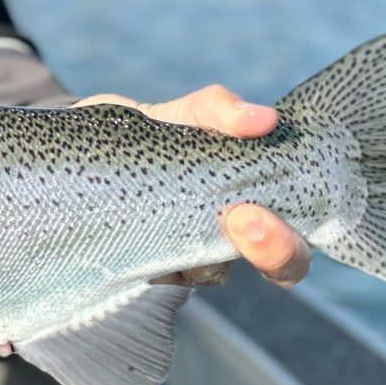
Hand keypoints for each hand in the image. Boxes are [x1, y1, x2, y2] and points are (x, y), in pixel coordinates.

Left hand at [73, 84, 310, 288]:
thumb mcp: (186, 111)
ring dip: (202, 256)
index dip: (289, 243)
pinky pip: (161, 275)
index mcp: (257, 202)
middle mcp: (232, 237)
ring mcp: (191, 256)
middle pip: (278, 268)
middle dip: (271, 253)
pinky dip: (153, 258)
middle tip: (239, 219)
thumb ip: (220, 109)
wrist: (88, 145)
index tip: (255, 213)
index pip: (297, 240)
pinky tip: (132, 233)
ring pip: (212, 274)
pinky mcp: (148, 265)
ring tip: (167, 218)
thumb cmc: (155, 129)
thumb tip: (263, 119)